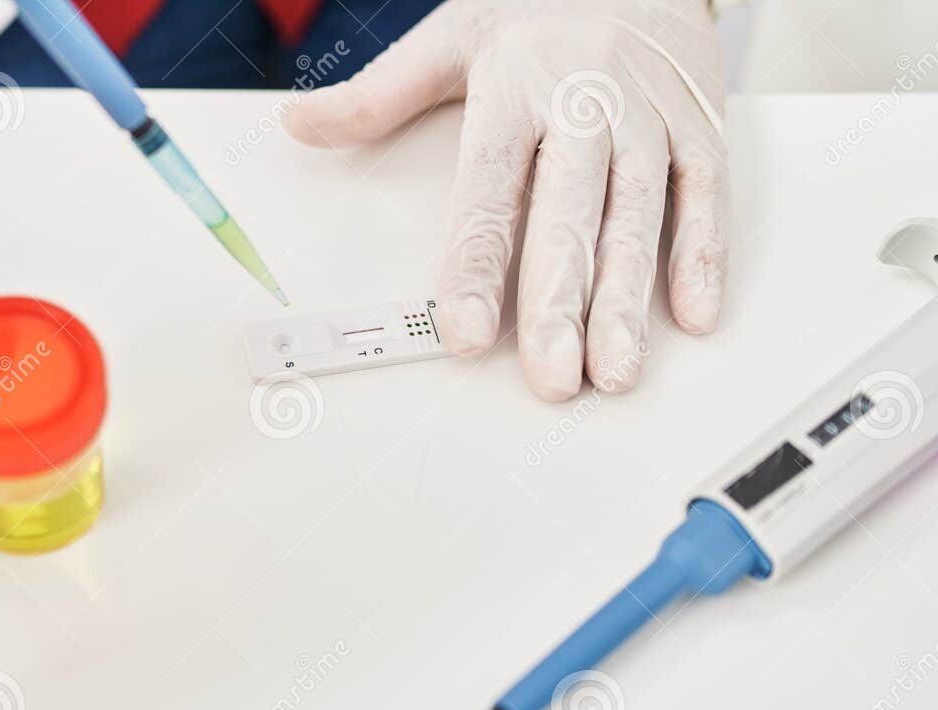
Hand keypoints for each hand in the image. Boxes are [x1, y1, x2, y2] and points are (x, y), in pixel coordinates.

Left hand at [284, 0, 727, 399]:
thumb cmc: (537, 8)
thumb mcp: (451, 37)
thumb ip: (379, 96)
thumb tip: (298, 124)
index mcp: (515, 89)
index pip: (489, 194)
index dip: (477, 268)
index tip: (467, 335)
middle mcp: (587, 105)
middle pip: (569, 218)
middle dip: (561, 304)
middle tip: (553, 377)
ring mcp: (650, 117)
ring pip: (639, 219)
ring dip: (629, 302)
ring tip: (615, 370)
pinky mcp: (702, 124)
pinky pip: (706, 195)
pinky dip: (704, 256)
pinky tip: (695, 318)